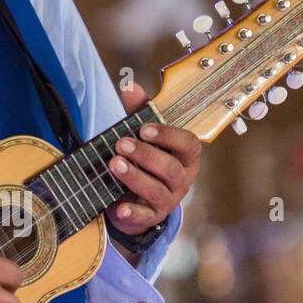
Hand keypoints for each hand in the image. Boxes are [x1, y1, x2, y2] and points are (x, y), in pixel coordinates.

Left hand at [104, 81, 200, 236]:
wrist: (138, 195)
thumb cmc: (145, 158)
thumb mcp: (144, 134)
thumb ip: (139, 111)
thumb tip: (129, 86)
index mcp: (185, 156)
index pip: (189, 144)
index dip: (168, 136)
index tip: (144, 128)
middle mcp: (181, 178)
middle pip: (170, 169)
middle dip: (145, 155)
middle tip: (120, 143)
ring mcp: (168, 199)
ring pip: (156, 190)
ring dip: (134, 176)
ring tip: (113, 163)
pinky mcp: (152, 217)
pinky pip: (144, 217)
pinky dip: (132, 213)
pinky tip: (119, 208)